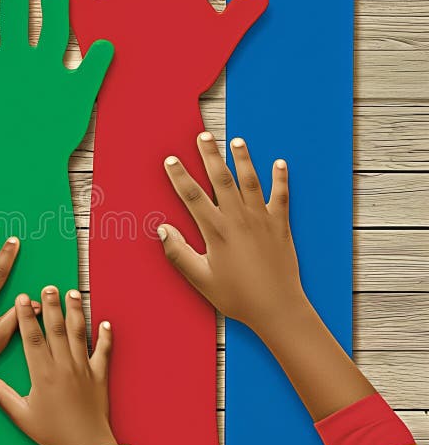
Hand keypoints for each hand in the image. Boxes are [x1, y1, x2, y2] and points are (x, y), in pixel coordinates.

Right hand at [0, 287, 115, 444]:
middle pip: (56, 329)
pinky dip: (106, 337)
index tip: (23, 299)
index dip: (26, 317)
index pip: (32, 338)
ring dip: (75, 312)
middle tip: (48, 288)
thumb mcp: (22, 416)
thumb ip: (2, 396)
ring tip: (72, 294)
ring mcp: (83, 369)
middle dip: (52, 306)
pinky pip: (104, 352)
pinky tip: (106, 323)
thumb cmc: (53, 433)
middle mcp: (64, 367)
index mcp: (43, 374)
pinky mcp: (100, 375)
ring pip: (78, 334)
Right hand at [158, 133, 376, 419]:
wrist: (277, 308)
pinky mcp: (280, 226)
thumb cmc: (237, 297)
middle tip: (203, 136)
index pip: (193, 196)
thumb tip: (162, 229)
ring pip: (250, 181)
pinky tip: (279, 163)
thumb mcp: (200, 279)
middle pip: (221, 179)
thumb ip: (179, 253)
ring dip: (243, 159)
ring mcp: (261, 220)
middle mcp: (239, 219)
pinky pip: (280, 196)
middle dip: (210, 155)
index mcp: (217, 231)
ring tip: (236, 141)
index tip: (171, 160)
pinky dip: (281, 179)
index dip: (180, 176)